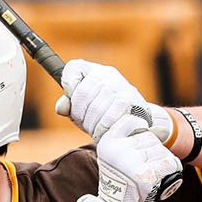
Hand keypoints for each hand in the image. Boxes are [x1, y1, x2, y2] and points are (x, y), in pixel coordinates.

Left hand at [55, 60, 172, 143]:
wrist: (140, 123)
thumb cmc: (106, 115)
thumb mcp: (84, 110)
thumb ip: (70, 106)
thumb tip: (62, 107)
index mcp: (95, 71)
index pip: (74, 68)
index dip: (69, 84)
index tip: (72, 98)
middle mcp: (107, 74)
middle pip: (81, 92)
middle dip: (80, 114)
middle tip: (86, 123)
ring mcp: (120, 86)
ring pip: (94, 106)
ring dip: (92, 123)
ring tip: (96, 129)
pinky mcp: (130, 101)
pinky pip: (108, 116)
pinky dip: (103, 129)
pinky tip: (104, 133)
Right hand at [71, 118, 183, 201]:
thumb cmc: (119, 178)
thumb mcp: (113, 153)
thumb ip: (124, 135)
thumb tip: (145, 118)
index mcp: (108, 142)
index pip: (133, 121)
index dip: (141, 127)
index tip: (140, 137)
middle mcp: (118, 151)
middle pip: (151, 138)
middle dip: (153, 151)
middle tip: (142, 166)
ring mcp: (131, 163)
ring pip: (162, 151)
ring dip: (162, 162)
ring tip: (150, 174)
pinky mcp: (145, 177)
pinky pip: (170, 164)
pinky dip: (170, 171)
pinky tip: (159, 179)